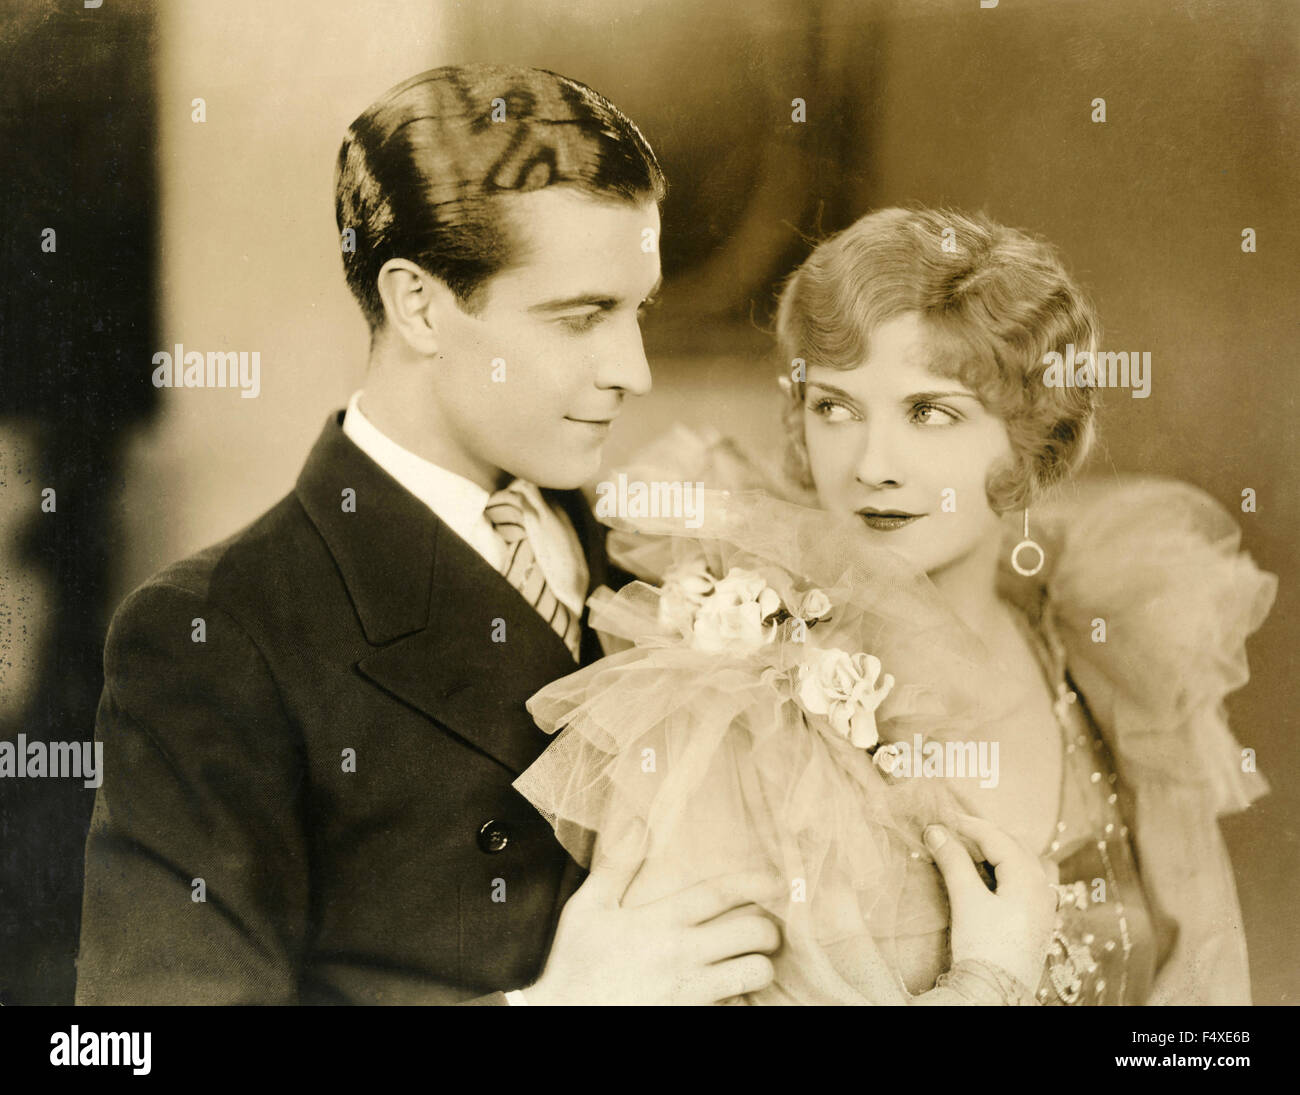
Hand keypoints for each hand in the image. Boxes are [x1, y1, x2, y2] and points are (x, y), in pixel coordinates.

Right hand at [524, 821, 783, 1004]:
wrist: (562, 1017)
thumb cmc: (573, 963)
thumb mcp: (587, 908)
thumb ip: (617, 865)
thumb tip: (640, 823)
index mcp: (660, 920)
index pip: (721, 892)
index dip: (756, 882)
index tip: (776, 881)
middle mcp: (683, 954)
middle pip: (752, 932)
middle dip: (770, 928)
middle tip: (765, 927)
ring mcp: (691, 991)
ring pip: (755, 973)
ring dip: (760, 965)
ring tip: (752, 960)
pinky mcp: (693, 1016)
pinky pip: (737, 1007)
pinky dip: (742, 1001)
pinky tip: (732, 995)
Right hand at [924, 814, 1057, 989]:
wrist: (997, 992)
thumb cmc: (984, 946)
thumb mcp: (967, 900)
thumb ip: (953, 861)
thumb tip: (936, 830)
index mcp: (1029, 877)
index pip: (997, 837)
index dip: (968, 824)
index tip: (942, 817)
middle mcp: (1043, 887)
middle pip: (1014, 846)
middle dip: (984, 835)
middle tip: (954, 831)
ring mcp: (1044, 905)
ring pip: (1023, 863)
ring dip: (997, 851)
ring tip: (971, 850)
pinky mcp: (1038, 920)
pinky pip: (1026, 881)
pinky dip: (1006, 870)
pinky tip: (991, 877)